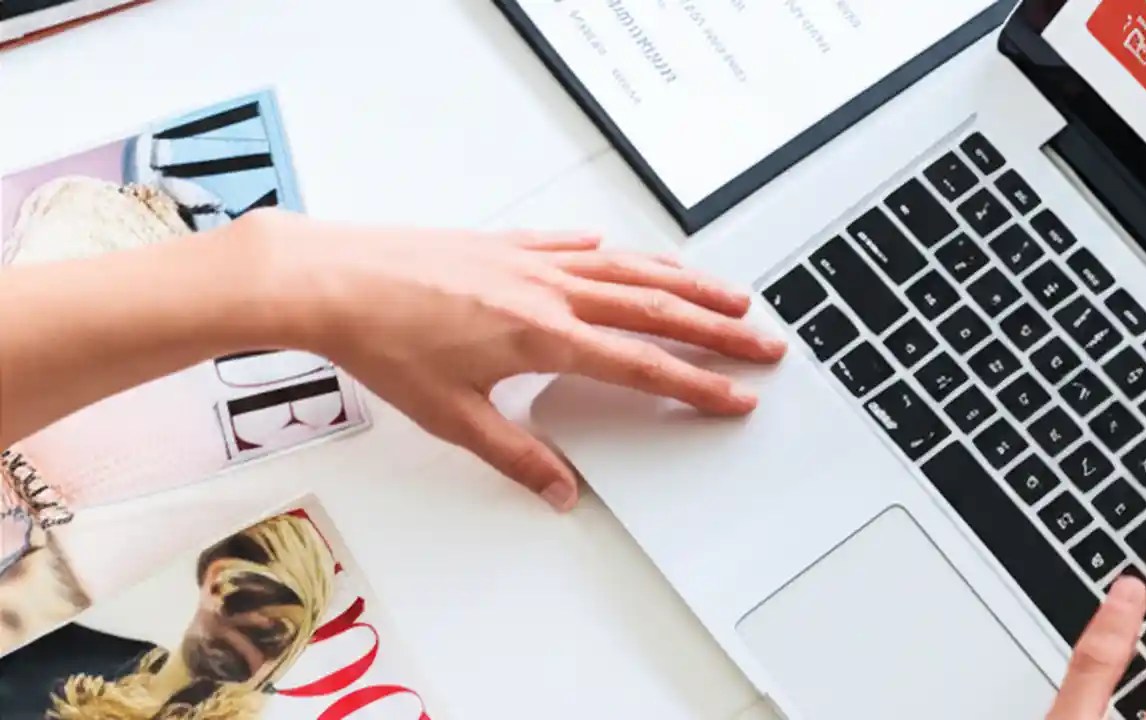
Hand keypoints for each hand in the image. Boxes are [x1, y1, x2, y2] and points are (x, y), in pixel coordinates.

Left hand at [252, 210, 786, 510]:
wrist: (334, 279)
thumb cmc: (384, 341)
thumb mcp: (452, 417)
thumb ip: (517, 456)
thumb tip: (561, 491)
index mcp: (544, 337)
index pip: (642, 366)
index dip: (697, 384)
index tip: (738, 394)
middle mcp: (549, 291)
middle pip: (655, 308)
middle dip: (717, 328)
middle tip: (764, 339)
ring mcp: (531, 260)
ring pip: (627, 268)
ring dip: (683, 281)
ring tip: (724, 293)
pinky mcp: (505, 243)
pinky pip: (573, 243)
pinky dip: (608, 250)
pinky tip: (617, 250)